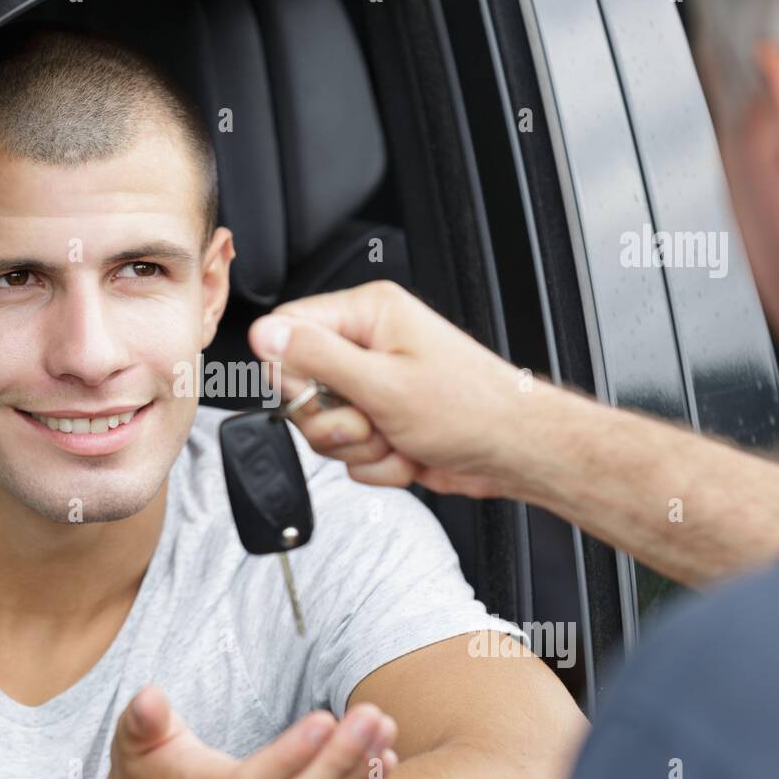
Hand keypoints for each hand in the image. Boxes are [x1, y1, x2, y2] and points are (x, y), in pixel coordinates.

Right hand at [85, 685, 398, 778]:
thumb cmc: (149, 771)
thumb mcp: (135, 742)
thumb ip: (143, 720)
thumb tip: (149, 697)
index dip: (288, 758)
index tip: (323, 717)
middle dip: (336, 762)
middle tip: (370, 715)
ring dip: (356, 773)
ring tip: (383, 726)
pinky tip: (384, 759)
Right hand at [248, 280, 534, 497]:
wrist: (515, 453)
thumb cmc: (472, 409)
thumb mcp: (383, 382)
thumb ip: (316, 357)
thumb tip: (264, 332)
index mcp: (369, 315)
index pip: (289, 329)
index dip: (292, 371)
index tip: (320, 393)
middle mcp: (369, 345)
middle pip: (301, 386)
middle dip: (332, 420)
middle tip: (371, 420)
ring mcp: (376, 387)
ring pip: (325, 426)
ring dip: (358, 445)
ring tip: (397, 436)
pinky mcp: (383, 423)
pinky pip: (351, 451)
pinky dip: (377, 463)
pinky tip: (408, 452)